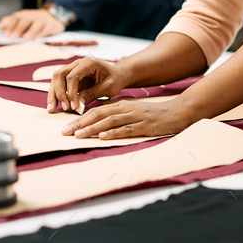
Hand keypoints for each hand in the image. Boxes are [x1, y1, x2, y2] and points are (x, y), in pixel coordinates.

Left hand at [0, 8, 63, 39]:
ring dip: (31, 30)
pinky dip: (42, 33)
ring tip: (26, 38)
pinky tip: (38, 38)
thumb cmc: (32, 22)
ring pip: (36, 23)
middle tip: (13, 37)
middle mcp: (32, 15)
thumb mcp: (22, 21)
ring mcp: (42, 19)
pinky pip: (46, 28)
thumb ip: (10, 23)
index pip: (15, 17)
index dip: (10, 25)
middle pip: (25, 20)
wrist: (51, 19)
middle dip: (18, 28)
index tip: (6, 34)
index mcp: (23, 15)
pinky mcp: (50, 24)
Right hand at [47, 56, 128, 112]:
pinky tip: (55, 106)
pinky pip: (60, 85)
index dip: (71, 92)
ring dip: (53, 94)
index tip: (74, 106)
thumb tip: (77, 105)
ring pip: (56, 79)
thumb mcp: (108, 87)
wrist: (119, 75)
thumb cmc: (116, 79)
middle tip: (63, 108)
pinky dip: (57, 95)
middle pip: (60, 75)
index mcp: (88, 63)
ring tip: (51, 109)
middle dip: (58, 93)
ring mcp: (73, 69)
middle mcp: (78, 64)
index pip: (72, 76)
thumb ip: (93, 94)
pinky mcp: (72, 77)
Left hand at [59, 97, 193, 139]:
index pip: (95, 111)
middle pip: (98, 115)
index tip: (65, 127)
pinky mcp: (144, 126)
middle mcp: (125, 109)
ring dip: (92, 129)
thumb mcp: (133, 112)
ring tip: (78, 135)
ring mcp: (135, 117)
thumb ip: (118, 116)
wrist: (178, 111)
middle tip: (64, 132)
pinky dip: (114, 133)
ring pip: (109, 122)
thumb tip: (99, 126)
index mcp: (121, 106)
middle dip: (79, 123)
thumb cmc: (154, 115)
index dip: (79, 119)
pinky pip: (127, 129)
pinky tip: (103, 137)